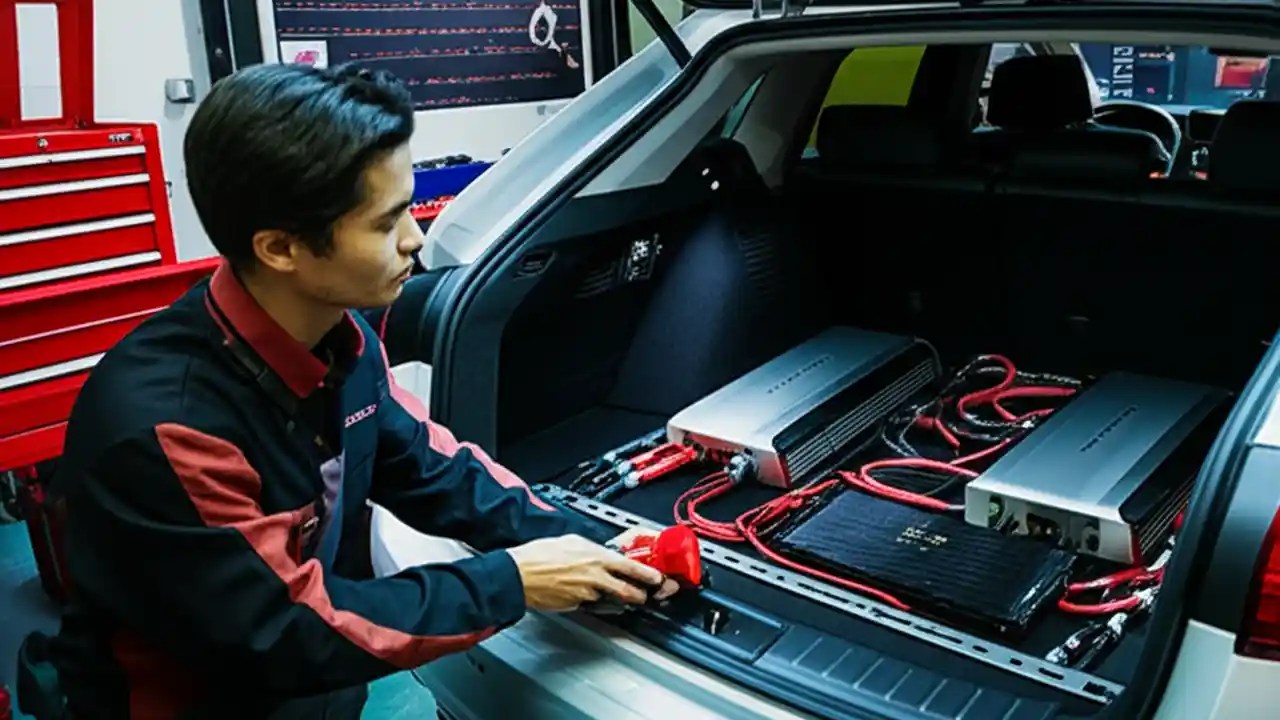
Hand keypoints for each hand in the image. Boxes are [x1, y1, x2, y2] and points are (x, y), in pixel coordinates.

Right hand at [506, 534, 675, 611]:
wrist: (518, 574)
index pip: (632, 567)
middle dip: (640, 595)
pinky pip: (592, 606)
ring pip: (611, 600)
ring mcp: (586, 594)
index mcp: (596, 556)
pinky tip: (589, 596)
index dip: (649, 575)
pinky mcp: (576, 606)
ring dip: (616, 599)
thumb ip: (592, 549)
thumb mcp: (571, 542)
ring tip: (616, 595)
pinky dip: (595, 603)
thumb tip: (602, 554)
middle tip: (646, 594)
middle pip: (629, 591)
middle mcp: (595, 577)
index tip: (658, 578)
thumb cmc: (539, 555)